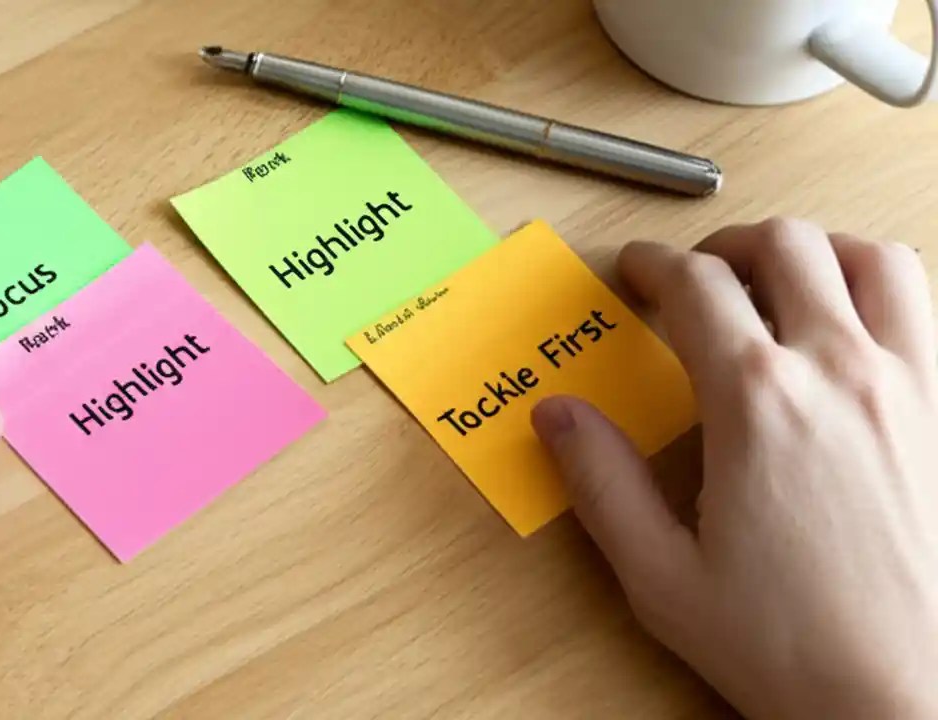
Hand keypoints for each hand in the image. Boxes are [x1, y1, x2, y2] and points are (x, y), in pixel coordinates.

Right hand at [532, 219, 937, 718]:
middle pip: (785, 245)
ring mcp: (912, 384)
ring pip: (873, 258)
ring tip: (785, 280)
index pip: (693, 287)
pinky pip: (927, 308)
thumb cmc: (792, 646)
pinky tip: (856, 331)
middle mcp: (840, 372)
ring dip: (819, 250)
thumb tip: (556, 415)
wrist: (911, 700)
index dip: (650, 266)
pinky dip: (883, 291)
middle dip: (727, 244)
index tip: (633, 272)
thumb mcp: (662, 576)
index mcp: (756, 402)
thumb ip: (602, 482)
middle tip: (698, 273)